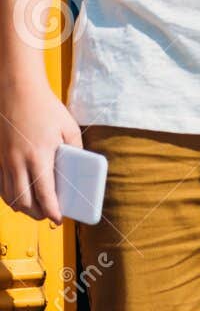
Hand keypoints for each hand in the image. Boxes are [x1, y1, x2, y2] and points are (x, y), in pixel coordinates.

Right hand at [0, 77, 82, 223]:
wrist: (16, 91)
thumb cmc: (46, 108)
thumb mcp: (68, 127)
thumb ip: (75, 150)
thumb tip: (79, 169)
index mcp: (39, 156)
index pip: (45, 193)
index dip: (52, 210)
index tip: (58, 219)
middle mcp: (18, 162)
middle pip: (23, 201)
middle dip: (36, 213)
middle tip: (48, 215)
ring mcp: (3, 160)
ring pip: (9, 196)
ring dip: (22, 206)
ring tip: (36, 208)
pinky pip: (1, 184)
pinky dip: (9, 195)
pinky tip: (20, 194)